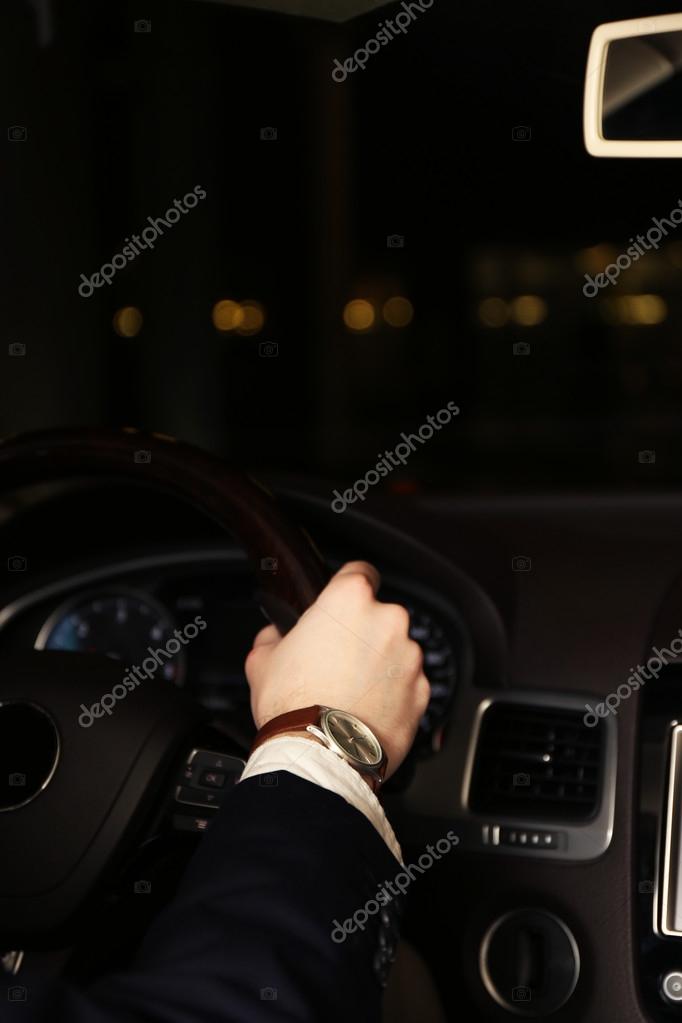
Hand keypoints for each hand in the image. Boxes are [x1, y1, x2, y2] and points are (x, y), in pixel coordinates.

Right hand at [244, 561, 430, 777]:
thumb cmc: (294, 704)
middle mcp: (387, 620)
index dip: (348, 586)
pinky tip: (366, 710)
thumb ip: (274, 636)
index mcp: (350, 599)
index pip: (359, 571)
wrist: (321, 755)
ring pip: (395, 652)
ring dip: (379, 665)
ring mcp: (409, 657)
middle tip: (336, 661)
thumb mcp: (262, 660)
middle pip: (379, 616)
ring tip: (350, 692)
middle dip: (362, 634)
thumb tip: (276, 635)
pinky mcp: (421, 691)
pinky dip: (392, 694)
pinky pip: (407, 684)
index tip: (342, 603)